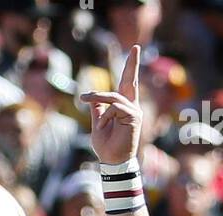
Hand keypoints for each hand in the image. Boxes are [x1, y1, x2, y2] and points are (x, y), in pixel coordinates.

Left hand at [81, 44, 142, 165]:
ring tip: (84, 98)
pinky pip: (116, 107)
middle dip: (133, 64)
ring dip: (98, 96)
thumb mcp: (98, 124)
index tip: (134, 51)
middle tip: (137, 47)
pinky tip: (103, 125)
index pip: (126, 85)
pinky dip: (106, 116)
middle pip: (131, 81)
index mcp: (124, 107)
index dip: (129, 69)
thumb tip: (92, 97)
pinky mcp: (134, 117)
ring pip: (114, 96)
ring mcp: (134, 111)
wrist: (112, 162)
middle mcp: (131, 107)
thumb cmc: (106, 147)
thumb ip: (97, 109)